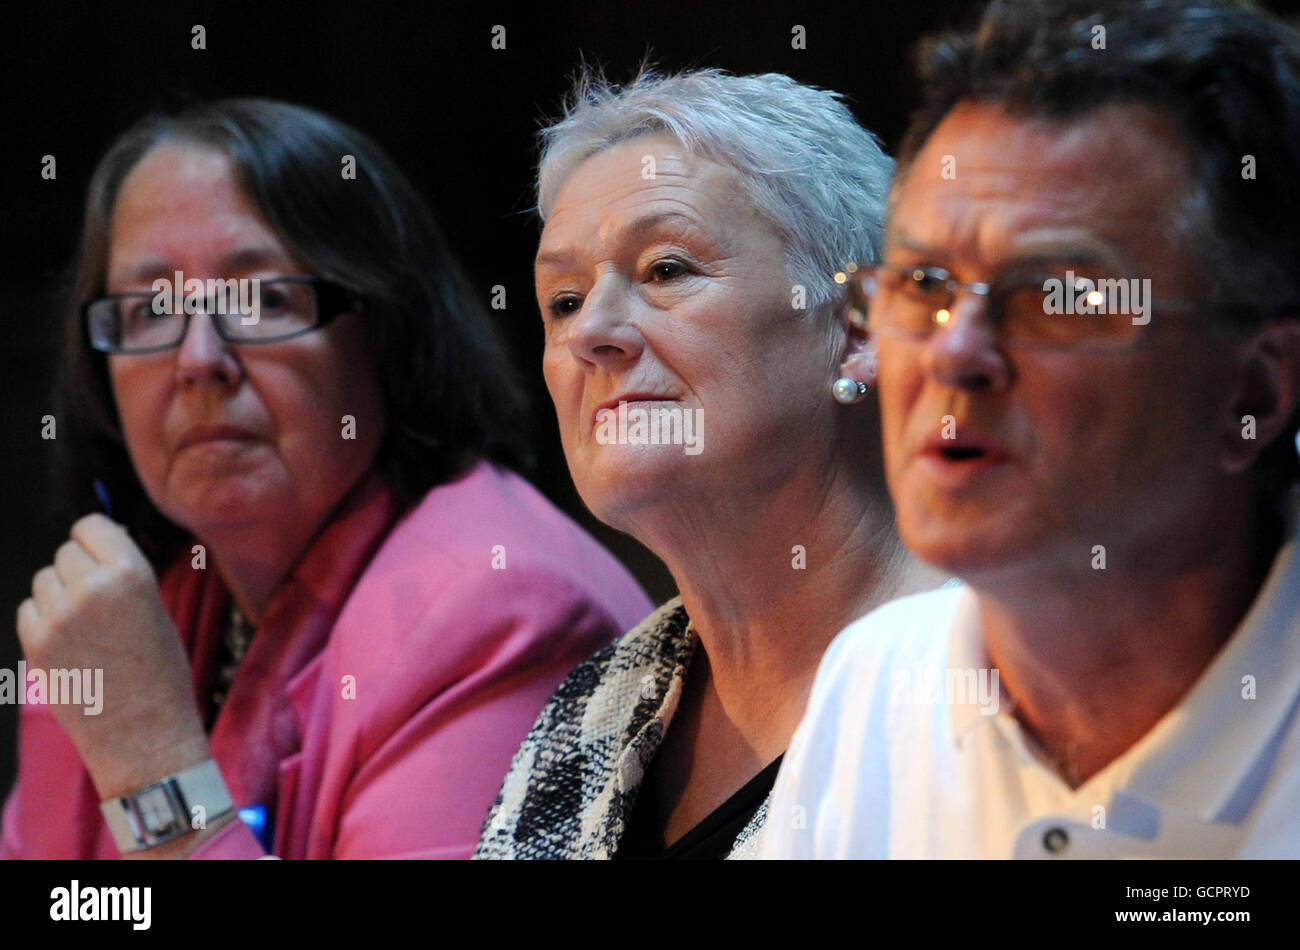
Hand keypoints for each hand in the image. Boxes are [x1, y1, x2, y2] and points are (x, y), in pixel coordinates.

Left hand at [16, 513, 210, 801]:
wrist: (146, 732)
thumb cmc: (161, 670)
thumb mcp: (156, 608)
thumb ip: (123, 573)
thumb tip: (94, 543)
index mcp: (131, 574)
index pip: (91, 526)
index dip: (97, 540)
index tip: (103, 557)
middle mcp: (91, 589)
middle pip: (65, 553)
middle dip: (79, 570)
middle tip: (101, 602)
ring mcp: (59, 618)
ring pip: (44, 580)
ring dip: (59, 594)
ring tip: (87, 626)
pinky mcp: (36, 645)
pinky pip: (29, 610)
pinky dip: (44, 619)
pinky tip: (70, 642)